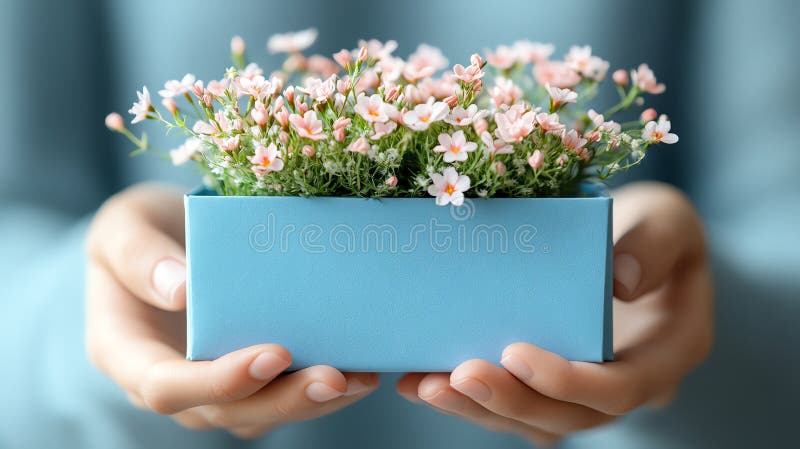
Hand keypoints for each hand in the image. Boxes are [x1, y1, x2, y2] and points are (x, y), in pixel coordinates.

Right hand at [85, 183, 378, 438]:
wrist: (167, 234)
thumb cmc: (139, 229)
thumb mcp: (122, 225)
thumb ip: (138, 255)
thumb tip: (181, 290)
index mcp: (126, 352)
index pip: (166, 387)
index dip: (219, 381)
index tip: (273, 355)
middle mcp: (170, 380)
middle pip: (225, 412)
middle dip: (284, 400)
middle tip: (336, 377)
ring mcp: (210, 384)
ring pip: (261, 412)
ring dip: (314, 401)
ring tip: (363, 378)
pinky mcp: (246, 375)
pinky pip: (280, 393)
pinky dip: (321, 387)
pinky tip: (360, 366)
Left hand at [396, 182, 713, 445]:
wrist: (638, 240)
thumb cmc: (655, 227)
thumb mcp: (668, 220)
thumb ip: (655, 245)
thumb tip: (620, 280)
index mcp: (667, 353)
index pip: (620, 388)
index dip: (567, 381)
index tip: (515, 354)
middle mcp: (627, 383)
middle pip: (567, 417)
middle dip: (508, 401)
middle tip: (454, 377)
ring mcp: (586, 389)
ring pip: (532, 419)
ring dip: (476, 407)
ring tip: (423, 386)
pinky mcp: (551, 382)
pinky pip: (513, 401)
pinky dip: (469, 396)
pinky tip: (421, 379)